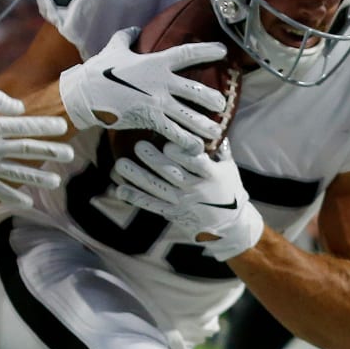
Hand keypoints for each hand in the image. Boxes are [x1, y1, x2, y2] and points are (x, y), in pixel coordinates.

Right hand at [0, 86, 74, 205]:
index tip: (63, 128)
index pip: (27, 127)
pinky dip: (13, 197)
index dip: (46, 127)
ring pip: (18, 174)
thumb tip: (21, 110)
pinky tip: (29, 202)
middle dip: (51, 152)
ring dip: (39, 178)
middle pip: (28, 151)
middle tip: (70, 154)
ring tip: (56, 181)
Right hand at [58, 27, 227, 153]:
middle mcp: (161, 82)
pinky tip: (196, 148)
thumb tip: (135, 29)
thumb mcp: (113, 47)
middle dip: (213, 98)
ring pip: (189, 115)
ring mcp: (157, 102)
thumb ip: (127, 36)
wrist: (84, 94)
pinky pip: (173, 132)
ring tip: (216, 133)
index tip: (223, 52)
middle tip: (223, 105)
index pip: (188, 53)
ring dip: (204, 125)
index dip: (207, 51)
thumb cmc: (98, 70)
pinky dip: (186, 141)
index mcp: (156, 62)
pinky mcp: (149, 119)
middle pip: (196, 90)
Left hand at [113, 140, 263, 260]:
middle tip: (138, 146)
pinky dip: (135, 198)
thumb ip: (220, 147)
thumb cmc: (228, 189)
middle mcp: (197, 190)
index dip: (182, 154)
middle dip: (154, 160)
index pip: (196, 163)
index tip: (168, 143)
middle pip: (172, 174)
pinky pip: (152, 205)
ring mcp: (183, 203)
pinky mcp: (173, 213)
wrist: (229, 225)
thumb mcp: (228, 168)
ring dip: (137, 176)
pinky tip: (120, 189)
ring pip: (157, 188)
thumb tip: (213, 122)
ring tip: (120, 164)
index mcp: (212, 175)